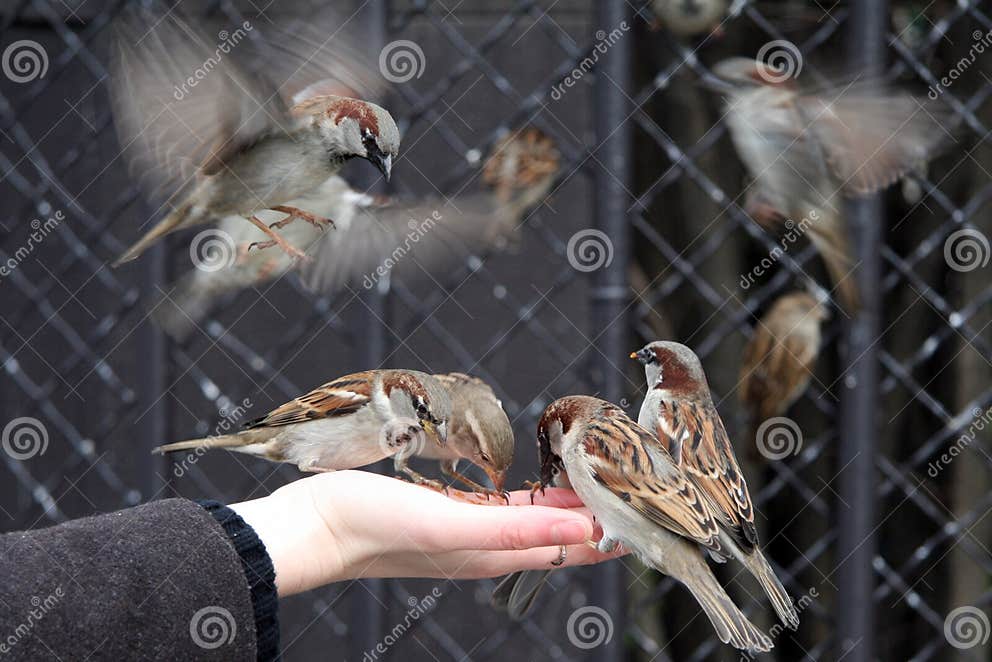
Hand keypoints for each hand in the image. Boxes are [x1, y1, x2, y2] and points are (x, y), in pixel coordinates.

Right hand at [230, 470, 621, 596]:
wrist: (320, 524)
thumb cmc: (380, 526)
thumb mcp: (455, 526)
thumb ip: (518, 530)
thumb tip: (584, 532)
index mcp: (493, 555)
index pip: (567, 550)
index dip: (606, 536)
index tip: (642, 519)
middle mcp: (485, 547)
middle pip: (554, 536)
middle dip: (591, 519)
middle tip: (625, 494)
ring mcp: (465, 532)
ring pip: (529, 522)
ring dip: (562, 509)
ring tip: (590, 488)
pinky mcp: (445, 514)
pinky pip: (499, 508)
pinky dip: (525, 499)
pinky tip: (530, 488)